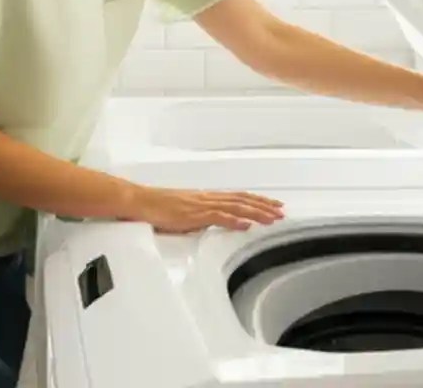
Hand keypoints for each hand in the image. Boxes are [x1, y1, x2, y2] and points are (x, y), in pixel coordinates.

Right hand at [132, 186, 284, 233]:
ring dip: (255, 212)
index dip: (257, 200)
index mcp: (207, 198)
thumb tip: (215, 225)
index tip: (273, 205)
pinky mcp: (193, 214)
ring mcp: (201, 205)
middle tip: (281, 212)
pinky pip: (217, 216)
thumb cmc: (159, 208)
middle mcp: (208, 198)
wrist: (141, 202)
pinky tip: (245, 224)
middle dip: (264, 206)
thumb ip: (202, 218)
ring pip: (235, 206)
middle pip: (242, 200)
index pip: (238, 197)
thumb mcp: (186, 213)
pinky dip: (233, 220)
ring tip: (271, 218)